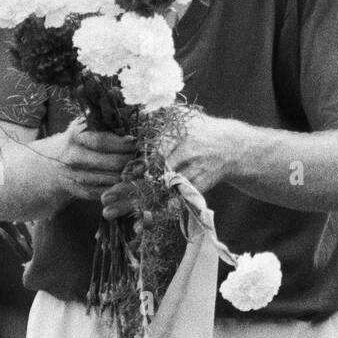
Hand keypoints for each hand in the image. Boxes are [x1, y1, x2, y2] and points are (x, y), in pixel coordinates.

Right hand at [54, 118, 138, 201]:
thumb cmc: (80, 140)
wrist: (54, 164)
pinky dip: (121, 186)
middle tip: (142, 156)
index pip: (102, 141)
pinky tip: (128, 179)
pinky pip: (108, 191)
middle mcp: (74, 157)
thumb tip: (126, 108)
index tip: (136, 141)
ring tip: (139, 167)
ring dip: (129, 174)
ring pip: (113, 179)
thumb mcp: (86, 124)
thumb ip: (104, 118)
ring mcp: (77, 176)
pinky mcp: (81, 191)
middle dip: (131, 159)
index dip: (122, 143)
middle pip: (112, 162)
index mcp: (76, 135)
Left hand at [99, 111, 236, 217]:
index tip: (121, 174)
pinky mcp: (196, 191)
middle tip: (105, 197)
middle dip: (129, 188)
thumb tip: (127, 110)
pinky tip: (138, 226)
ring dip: (134, 205)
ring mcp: (192, 175)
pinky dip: (156, 216)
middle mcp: (187, 156)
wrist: (232, 147)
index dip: (139, 165)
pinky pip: (172, 206)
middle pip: (154, 176)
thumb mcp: (180, 115)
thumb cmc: (198, 128)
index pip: (157, 152)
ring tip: (109, 212)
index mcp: (180, 136)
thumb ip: (156, 113)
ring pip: (160, 194)